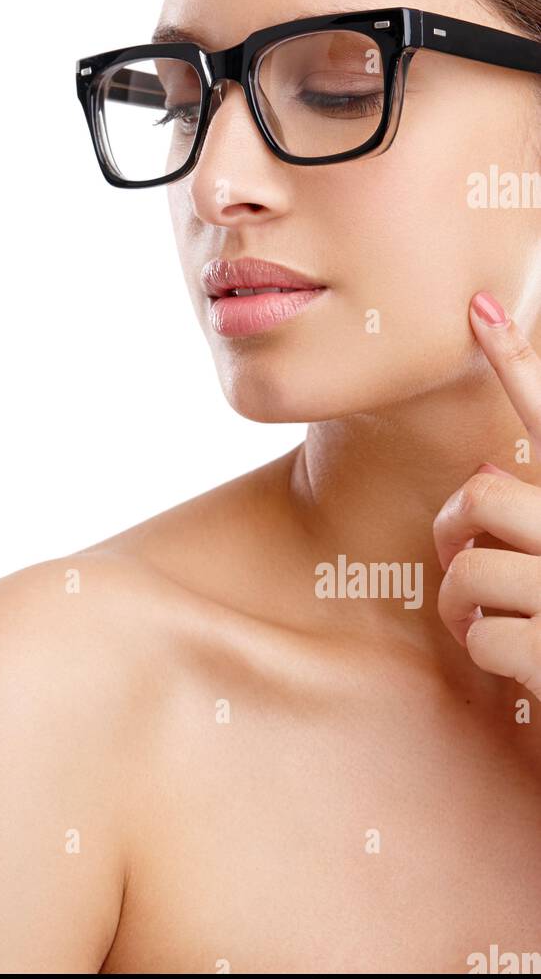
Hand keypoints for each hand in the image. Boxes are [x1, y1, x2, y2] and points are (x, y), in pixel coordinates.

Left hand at [433, 290, 540, 698]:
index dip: (517, 359)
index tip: (479, 307)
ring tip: (500, 623)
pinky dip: (485, 653)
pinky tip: (523, 670)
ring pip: (467, 567)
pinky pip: (478, 634)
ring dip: (465, 604)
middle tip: (467, 560)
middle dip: (455, 530)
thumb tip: (484, 471)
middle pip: (480, 495)